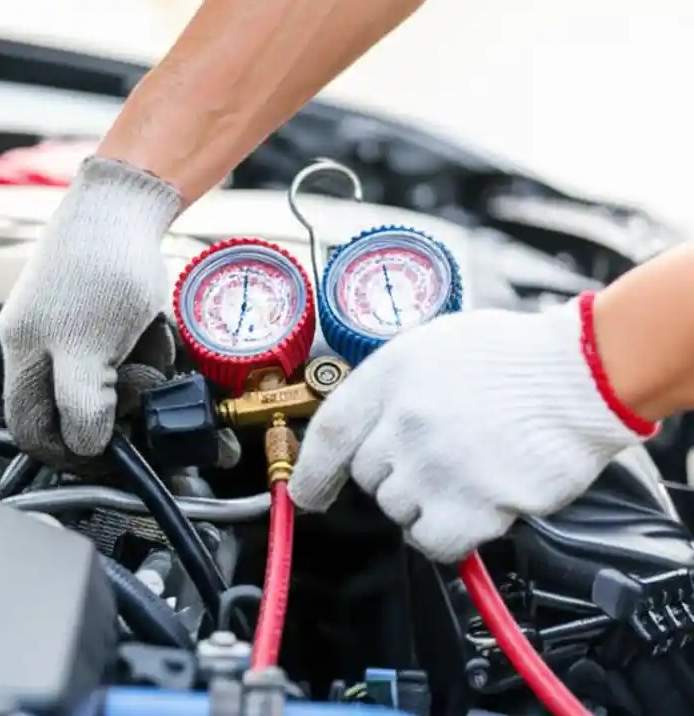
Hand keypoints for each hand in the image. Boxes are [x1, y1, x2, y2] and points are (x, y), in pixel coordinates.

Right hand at [0, 158, 181, 466]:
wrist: (128, 198)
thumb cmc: (102, 261)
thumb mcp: (89, 350)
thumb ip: (82, 405)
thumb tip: (85, 445)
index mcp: (23, 351)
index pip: (31, 429)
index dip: (67, 451)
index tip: (106, 453)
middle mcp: (40, 339)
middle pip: (74, 404)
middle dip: (114, 401)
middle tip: (138, 384)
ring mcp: (72, 323)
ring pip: (107, 378)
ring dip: (138, 368)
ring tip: (148, 342)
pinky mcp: (104, 309)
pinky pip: (126, 349)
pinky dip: (148, 345)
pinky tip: (153, 325)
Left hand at [289, 298, 650, 562]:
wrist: (582, 374)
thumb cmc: (514, 358)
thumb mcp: (431, 348)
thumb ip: (390, 388)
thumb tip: (361, 430)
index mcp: (388, 376)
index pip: (326, 435)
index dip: (311, 473)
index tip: (307, 494)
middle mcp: (405, 422)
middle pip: (366, 478)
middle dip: (392, 475)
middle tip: (433, 458)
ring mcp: (437, 466)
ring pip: (399, 511)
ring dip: (423, 503)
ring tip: (462, 473)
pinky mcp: (474, 503)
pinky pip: (434, 541)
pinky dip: (447, 534)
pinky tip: (471, 507)